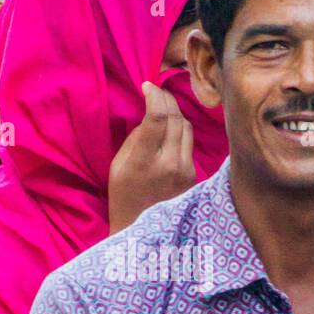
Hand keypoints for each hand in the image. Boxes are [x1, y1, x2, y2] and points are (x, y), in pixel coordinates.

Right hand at [108, 82, 195, 232]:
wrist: (140, 228)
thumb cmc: (123, 193)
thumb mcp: (119, 163)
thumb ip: (137, 136)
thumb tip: (152, 112)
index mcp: (144, 161)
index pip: (157, 117)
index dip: (154, 95)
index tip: (147, 86)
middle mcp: (169, 164)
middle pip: (175, 117)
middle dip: (165, 99)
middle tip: (155, 92)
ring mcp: (185, 171)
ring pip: (186, 127)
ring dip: (175, 113)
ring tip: (162, 109)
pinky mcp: (194, 175)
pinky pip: (189, 143)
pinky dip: (179, 132)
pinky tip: (168, 132)